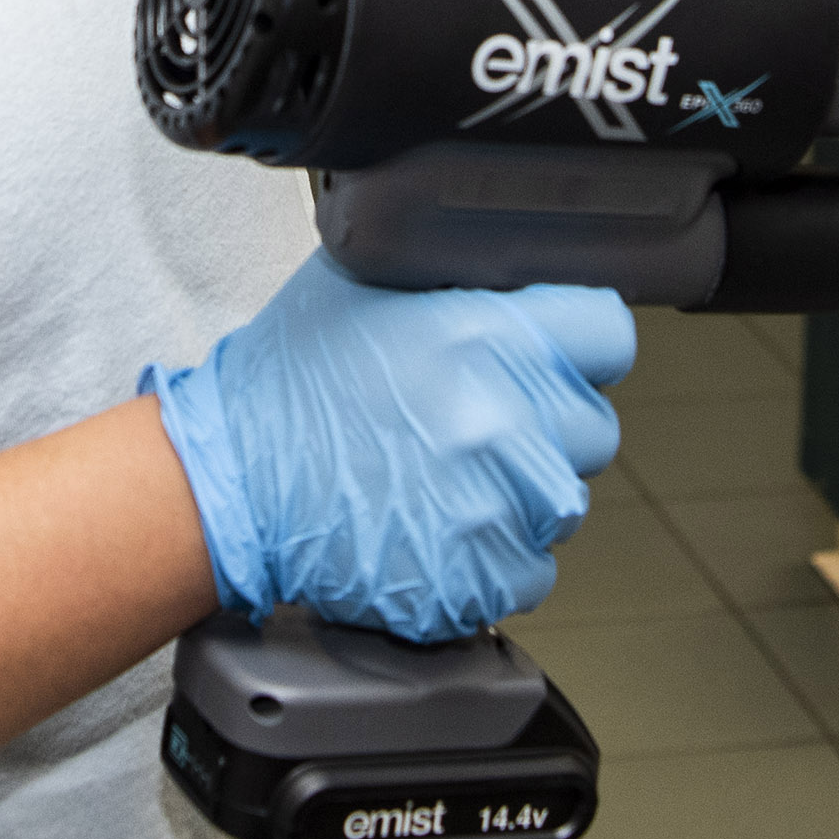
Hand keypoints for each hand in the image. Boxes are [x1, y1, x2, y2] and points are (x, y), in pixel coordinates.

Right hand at [140, 252, 634, 642]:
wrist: (232, 481)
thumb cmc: (288, 382)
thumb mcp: (364, 280)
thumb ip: (451, 271)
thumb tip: (506, 260)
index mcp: (483, 334)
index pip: (606, 333)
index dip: (578, 343)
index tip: (553, 356)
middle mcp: (501, 420)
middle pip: (593, 426)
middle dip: (547, 424)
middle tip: (481, 422)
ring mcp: (492, 506)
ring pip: (563, 501)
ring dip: (521, 493)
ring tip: (450, 476)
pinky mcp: (476, 578)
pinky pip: (532, 569)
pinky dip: (495, 557)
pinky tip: (440, 526)